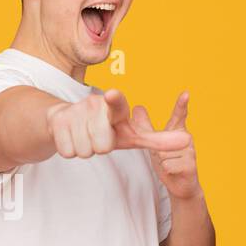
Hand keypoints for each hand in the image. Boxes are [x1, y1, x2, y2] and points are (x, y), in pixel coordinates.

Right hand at [45, 88, 189, 158]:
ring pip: (85, 150)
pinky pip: (68, 151)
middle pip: (103, 147)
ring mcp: (75, 112)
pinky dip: (70, 148)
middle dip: (100, 147)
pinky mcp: (57, 121)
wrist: (65, 122)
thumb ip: (158, 140)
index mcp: (115, 108)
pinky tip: (71, 136)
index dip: (115, 101)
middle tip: (97, 136)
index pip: (117, 105)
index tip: (113, 94)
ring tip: (84, 135)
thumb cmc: (103, 128)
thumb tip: (188, 140)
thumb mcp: (130, 135)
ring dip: (85, 149)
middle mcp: (95, 105)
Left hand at [135, 91, 201, 199]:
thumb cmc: (169, 161)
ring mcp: (190, 151)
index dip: (182, 104)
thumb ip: (147, 127)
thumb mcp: (155, 143)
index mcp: (178, 131)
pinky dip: (167, 170)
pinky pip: (168, 165)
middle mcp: (187, 138)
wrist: (181, 185)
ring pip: (162, 154)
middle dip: (157, 153)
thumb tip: (138, 107)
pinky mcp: (190, 164)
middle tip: (165, 159)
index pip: (179, 116)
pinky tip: (174, 172)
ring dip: (162, 163)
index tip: (185, 93)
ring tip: (171, 165)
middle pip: (159, 141)